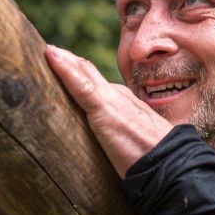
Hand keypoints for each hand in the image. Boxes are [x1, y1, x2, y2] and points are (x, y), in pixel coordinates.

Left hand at [45, 45, 173, 176]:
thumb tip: (106, 149)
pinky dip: (65, 69)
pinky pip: (81, 86)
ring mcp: (111, 101)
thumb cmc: (154, 161)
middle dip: (66, 61)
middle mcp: (117, 96)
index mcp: (124, 103)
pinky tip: (51, 55)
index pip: (94, 83)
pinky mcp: (104, 111)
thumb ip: (119, 141)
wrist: (170, 165)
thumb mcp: (134, 145)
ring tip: (44, 49)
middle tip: (45, 51)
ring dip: (62, 59)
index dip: (76, 72)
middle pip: (87, 72)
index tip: (56, 63)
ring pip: (82, 73)